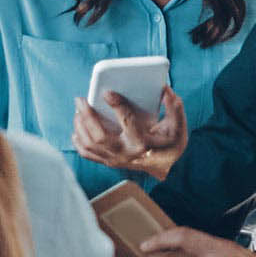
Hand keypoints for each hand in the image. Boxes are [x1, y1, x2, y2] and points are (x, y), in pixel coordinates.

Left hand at [72, 87, 187, 179]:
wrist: (163, 166)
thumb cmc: (169, 143)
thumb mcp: (178, 126)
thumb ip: (174, 108)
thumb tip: (165, 90)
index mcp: (143, 143)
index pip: (128, 123)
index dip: (118, 106)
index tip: (107, 92)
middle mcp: (126, 153)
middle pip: (100, 136)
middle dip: (87, 116)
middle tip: (80, 99)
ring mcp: (114, 160)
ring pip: (90, 145)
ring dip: (80, 126)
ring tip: (78, 109)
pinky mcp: (107, 162)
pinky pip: (87, 153)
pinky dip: (78, 140)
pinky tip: (77, 127)